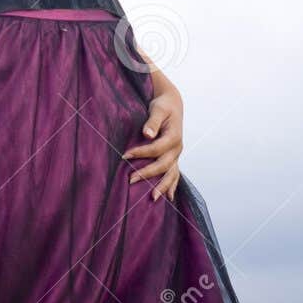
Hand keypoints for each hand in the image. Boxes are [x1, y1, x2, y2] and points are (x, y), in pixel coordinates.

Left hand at [120, 85, 183, 201]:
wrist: (173, 105)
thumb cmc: (163, 106)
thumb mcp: (158, 109)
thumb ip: (153, 121)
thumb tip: (147, 134)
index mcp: (174, 136)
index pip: (156, 149)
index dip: (141, 153)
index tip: (125, 155)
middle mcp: (177, 148)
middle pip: (163, 165)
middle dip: (147, 173)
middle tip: (130, 180)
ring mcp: (177, 155)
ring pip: (171, 174)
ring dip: (162, 186)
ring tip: (152, 198)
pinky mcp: (174, 158)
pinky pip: (175, 174)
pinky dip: (172, 186)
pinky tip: (169, 198)